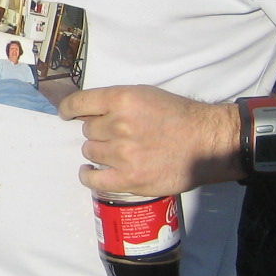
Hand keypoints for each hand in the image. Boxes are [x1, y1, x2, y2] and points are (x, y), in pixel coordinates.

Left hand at [58, 85, 239, 196]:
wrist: (208, 142)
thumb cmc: (179, 116)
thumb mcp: (146, 95)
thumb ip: (117, 102)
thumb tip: (87, 112)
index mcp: (122, 100)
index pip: (79, 103)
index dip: (69, 109)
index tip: (67, 114)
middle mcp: (119, 125)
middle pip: (88, 130)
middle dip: (99, 132)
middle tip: (118, 135)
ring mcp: (123, 153)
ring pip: (91, 152)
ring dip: (99, 152)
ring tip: (117, 153)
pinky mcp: (130, 178)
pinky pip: (94, 180)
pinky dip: (88, 176)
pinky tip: (90, 172)